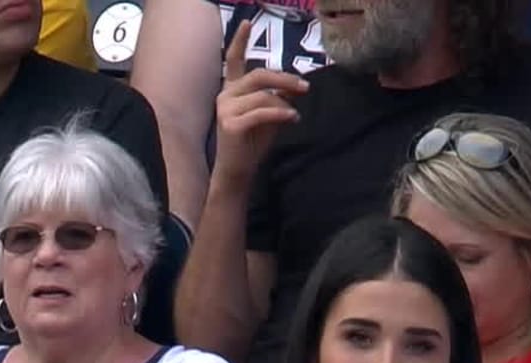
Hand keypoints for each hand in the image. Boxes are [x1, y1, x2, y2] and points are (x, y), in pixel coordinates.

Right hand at [213, 20, 307, 181]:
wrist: (238, 171)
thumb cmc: (252, 142)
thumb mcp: (268, 116)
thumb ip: (277, 98)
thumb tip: (294, 84)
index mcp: (232, 89)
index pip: (234, 59)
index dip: (240, 40)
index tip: (248, 22)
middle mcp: (226, 95)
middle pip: (258, 75)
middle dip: (284, 79)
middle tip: (304, 87)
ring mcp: (226, 109)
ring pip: (263, 96)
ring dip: (284, 104)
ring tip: (294, 115)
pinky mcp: (230, 124)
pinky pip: (262, 112)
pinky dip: (280, 114)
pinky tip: (292, 119)